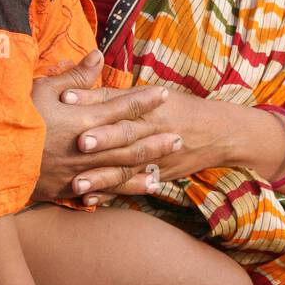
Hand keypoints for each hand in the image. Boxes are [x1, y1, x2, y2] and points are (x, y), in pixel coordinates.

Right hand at [31, 50, 184, 206]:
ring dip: (145, 169)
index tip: (163, 95)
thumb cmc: (14, 118)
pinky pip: (102, 191)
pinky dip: (121, 191)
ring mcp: (80, 171)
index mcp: (84, 119)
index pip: (123, 107)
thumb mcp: (41, 89)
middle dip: (156, 139)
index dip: (145, 100)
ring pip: (121, 170)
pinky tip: (134, 192)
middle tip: (180, 138)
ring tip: (165, 172)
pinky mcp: (68, 189)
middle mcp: (89, 147)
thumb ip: (74, 77)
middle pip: (131, 142)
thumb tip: (98, 56)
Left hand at [62, 88, 254, 192]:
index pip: (118, 100)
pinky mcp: (156, 174)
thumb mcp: (154, 94)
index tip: (66, 98)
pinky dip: (111, 194)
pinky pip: (131, 186)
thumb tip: (79, 84)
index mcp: (149, 104)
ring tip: (77, 183)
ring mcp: (155, 155)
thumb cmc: (179, 108)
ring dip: (102, 175)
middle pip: (126, 132)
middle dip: (103, 138)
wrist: (219, 133)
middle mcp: (153, 128)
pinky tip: (90, 201)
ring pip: (126, 165)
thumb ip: (117, 93)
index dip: (93, 99)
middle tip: (78, 142)